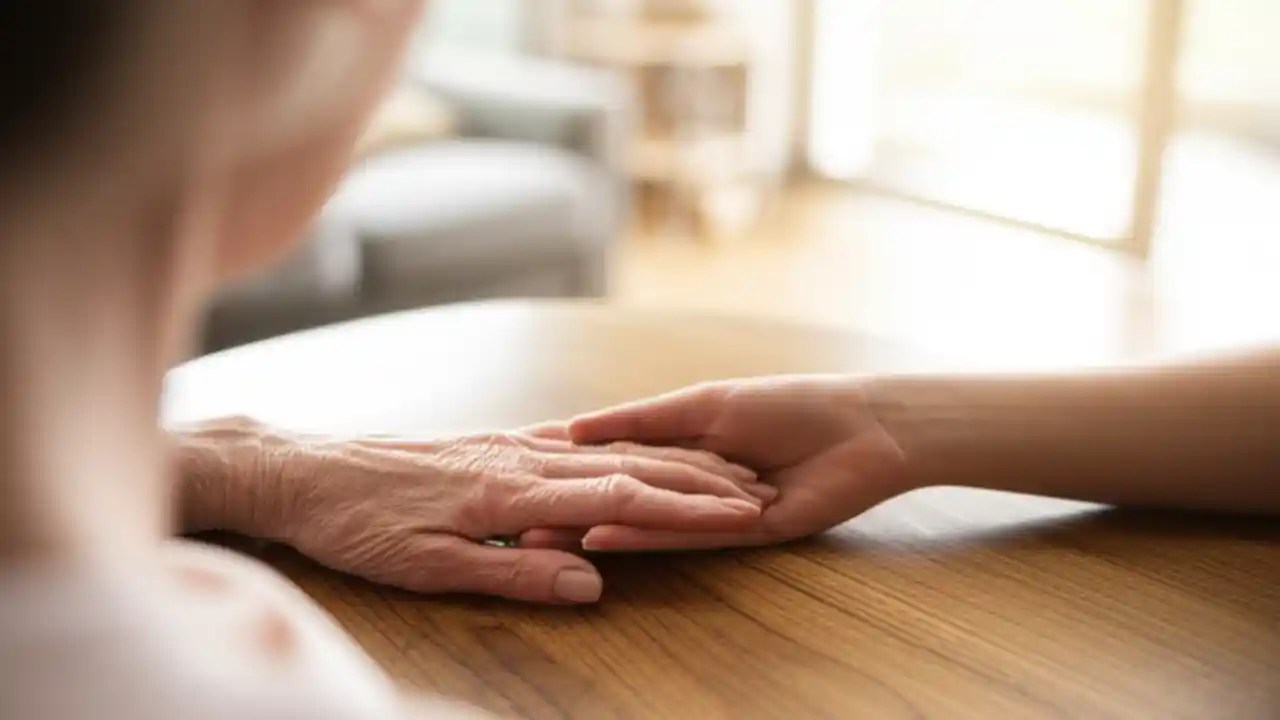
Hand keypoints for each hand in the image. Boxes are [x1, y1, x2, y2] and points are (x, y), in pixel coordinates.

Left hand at [176, 418, 768, 603]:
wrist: (304, 471)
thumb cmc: (360, 526)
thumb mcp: (427, 566)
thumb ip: (514, 569)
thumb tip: (591, 579)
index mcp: (511, 491)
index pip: (619, 497)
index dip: (683, 508)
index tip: (740, 512)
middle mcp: (519, 458)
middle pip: (626, 465)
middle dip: (696, 478)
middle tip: (756, 487)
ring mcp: (506, 444)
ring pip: (605, 449)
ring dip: (667, 458)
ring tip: (718, 466)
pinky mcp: (490, 442)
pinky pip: (572, 441)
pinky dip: (619, 445)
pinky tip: (635, 445)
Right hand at [544, 376, 911, 550]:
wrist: (861, 427)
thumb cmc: (786, 404)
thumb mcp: (701, 404)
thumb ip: (641, 421)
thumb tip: (574, 428)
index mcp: (686, 448)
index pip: (617, 464)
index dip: (571, 473)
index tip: (519, 479)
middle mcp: (696, 485)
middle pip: (626, 500)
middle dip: (575, 511)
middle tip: (518, 525)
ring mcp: (718, 514)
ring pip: (649, 524)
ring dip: (598, 530)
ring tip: (544, 537)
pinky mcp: (744, 537)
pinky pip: (688, 538)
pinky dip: (645, 537)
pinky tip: (603, 536)